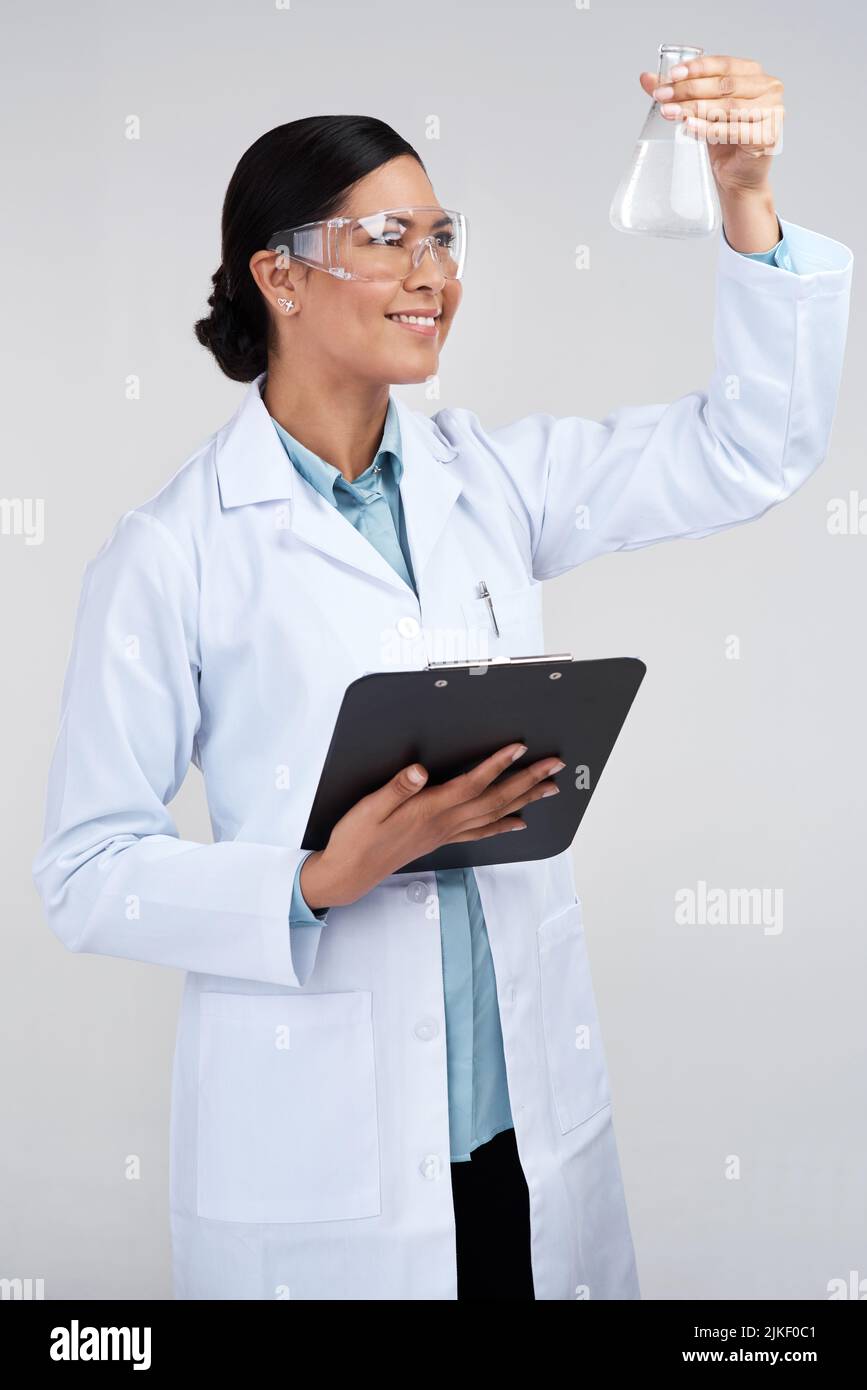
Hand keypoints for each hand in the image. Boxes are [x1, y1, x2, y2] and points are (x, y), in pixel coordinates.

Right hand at [300, 742, 564, 907]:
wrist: (350, 872)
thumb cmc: (358, 837)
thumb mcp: (370, 807)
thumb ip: (396, 788)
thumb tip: (420, 771)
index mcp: (429, 809)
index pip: (472, 784)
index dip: (497, 765)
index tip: (520, 748)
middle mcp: (445, 822)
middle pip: (495, 799)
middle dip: (527, 781)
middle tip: (554, 766)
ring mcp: (446, 832)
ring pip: (495, 814)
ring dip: (525, 800)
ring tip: (549, 789)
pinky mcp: (441, 839)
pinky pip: (481, 832)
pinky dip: (504, 825)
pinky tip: (519, 823)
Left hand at [639, 54, 784, 196]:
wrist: (737, 177)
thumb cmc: (722, 141)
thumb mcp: (699, 111)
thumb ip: (677, 91)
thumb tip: (645, 78)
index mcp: (755, 74)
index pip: (724, 64)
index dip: (696, 68)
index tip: (670, 75)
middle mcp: (769, 88)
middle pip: (723, 85)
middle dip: (689, 90)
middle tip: (662, 96)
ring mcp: (772, 112)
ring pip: (727, 107)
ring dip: (694, 108)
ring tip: (669, 112)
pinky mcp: (767, 136)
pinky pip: (733, 130)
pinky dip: (708, 129)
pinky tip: (688, 127)